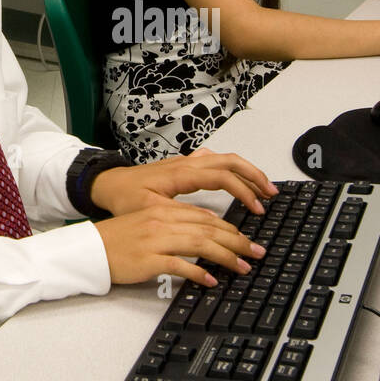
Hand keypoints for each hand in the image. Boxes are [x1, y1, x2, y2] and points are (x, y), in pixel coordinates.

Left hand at [89, 147, 277, 216]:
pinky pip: (216, 162)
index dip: (244, 192)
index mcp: (182, 173)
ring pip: (226, 159)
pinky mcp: (185, 167)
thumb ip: (182, 215)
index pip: (223, 177)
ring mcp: (187, 163)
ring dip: (246, 172)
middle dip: (255, 176)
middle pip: (232, 161)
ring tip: (262, 189)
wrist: (108, 184)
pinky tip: (237, 180)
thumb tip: (213, 220)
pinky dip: (233, 170)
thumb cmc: (125, 197)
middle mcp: (188, 163)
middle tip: (271, 193)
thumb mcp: (151, 211)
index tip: (256, 208)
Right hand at [94, 201, 265, 286]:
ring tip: (242, 267)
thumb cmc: (118, 240)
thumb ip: (176, 222)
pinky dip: (198, 272)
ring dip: (226, 256)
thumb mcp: (149, 223)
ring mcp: (156, 240)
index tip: (247, 240)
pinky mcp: (149, 260)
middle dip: (238, 241)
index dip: (231, 228)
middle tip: (256, 252)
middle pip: (209, 229)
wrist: (91, 249)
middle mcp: (163, 222)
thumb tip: (204, 229)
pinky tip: (211, 280)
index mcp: (164, 211)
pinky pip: (180, 265)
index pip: (206, 217)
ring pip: (200, 244)